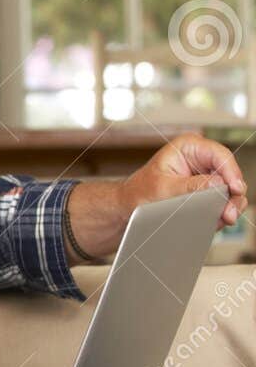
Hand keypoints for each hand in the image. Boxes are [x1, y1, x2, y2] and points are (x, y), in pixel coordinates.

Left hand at [124, 133, 246, 226]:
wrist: (131, 206)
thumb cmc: (140, 191)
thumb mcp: (163, 188)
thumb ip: (190, 186)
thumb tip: (217, 184)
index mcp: (189, 147)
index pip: (220, 155)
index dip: (231, 172)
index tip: (235, 188)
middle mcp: (201, 158)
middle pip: (230, 173)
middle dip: (233, 193)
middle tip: (230, 211)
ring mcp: (207, 175)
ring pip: (230, 188)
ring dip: (231, 204)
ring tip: (226, 217)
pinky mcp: (208, 191)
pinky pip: (224, 200)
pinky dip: (223, 210)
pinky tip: (218, 219)